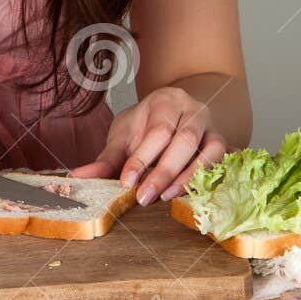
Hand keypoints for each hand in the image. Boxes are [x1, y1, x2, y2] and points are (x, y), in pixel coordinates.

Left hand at [70, 86, 227, 204]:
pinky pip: (219, 161)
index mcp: (166, 101)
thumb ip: (106, 159)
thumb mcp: (123, 136)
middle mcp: (193, 110)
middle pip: (183, 141)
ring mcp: (211, 126)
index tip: (126, 182)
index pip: (157, 130)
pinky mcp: (221, 143)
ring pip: (207, 151)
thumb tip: (79, 176)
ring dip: (186, 177)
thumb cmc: (145, 126)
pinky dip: (204, 178)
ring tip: (164, 197)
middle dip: (163, 172)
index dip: (142, 158)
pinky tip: (186, 194)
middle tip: (143, 197)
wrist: (172, 113)